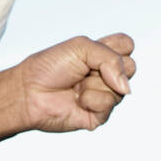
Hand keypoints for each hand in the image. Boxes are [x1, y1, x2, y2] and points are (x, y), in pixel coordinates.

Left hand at [15, 34, 136, 132]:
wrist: (30, 91)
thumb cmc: (51, 66)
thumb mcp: (82, 47)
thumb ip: (111, 60)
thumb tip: (127, 88)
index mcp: (103, 54)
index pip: (128, 45)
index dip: (116, 48)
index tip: (93, 51)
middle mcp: (107, 74)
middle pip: (131, 67)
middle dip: (107, 67)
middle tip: (84, 70)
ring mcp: (104, 94)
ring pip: (121, 88)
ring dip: (94, 85)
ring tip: (76, 86)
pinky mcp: (99, 115)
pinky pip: (109, 106)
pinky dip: (92, 101)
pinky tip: (77, 101)